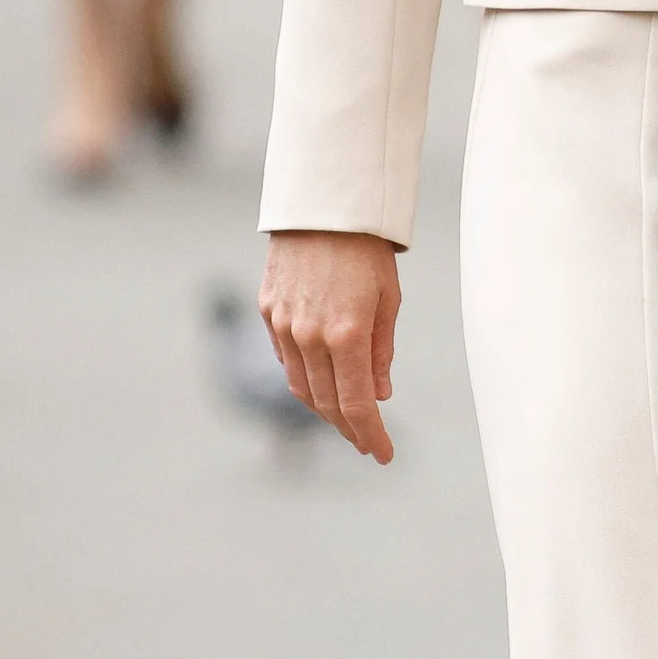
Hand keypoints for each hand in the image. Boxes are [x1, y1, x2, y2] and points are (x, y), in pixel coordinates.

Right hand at [259, 230, 400, 462]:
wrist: (324, 203)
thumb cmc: (367, 248)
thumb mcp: (389, 298)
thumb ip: (382, 351)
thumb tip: (380, 395)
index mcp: (347, 333)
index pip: (357, 405)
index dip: (371, 436)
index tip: (383, 455)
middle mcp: (310, 335)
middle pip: (326, 403)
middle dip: (348, 428)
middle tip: (366, 442)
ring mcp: (284, 325)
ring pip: (300, 386)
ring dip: (323, 408)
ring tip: (345, 419)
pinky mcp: (268, 311)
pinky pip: (285, 358)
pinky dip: (303, 377)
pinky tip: (320, 382)